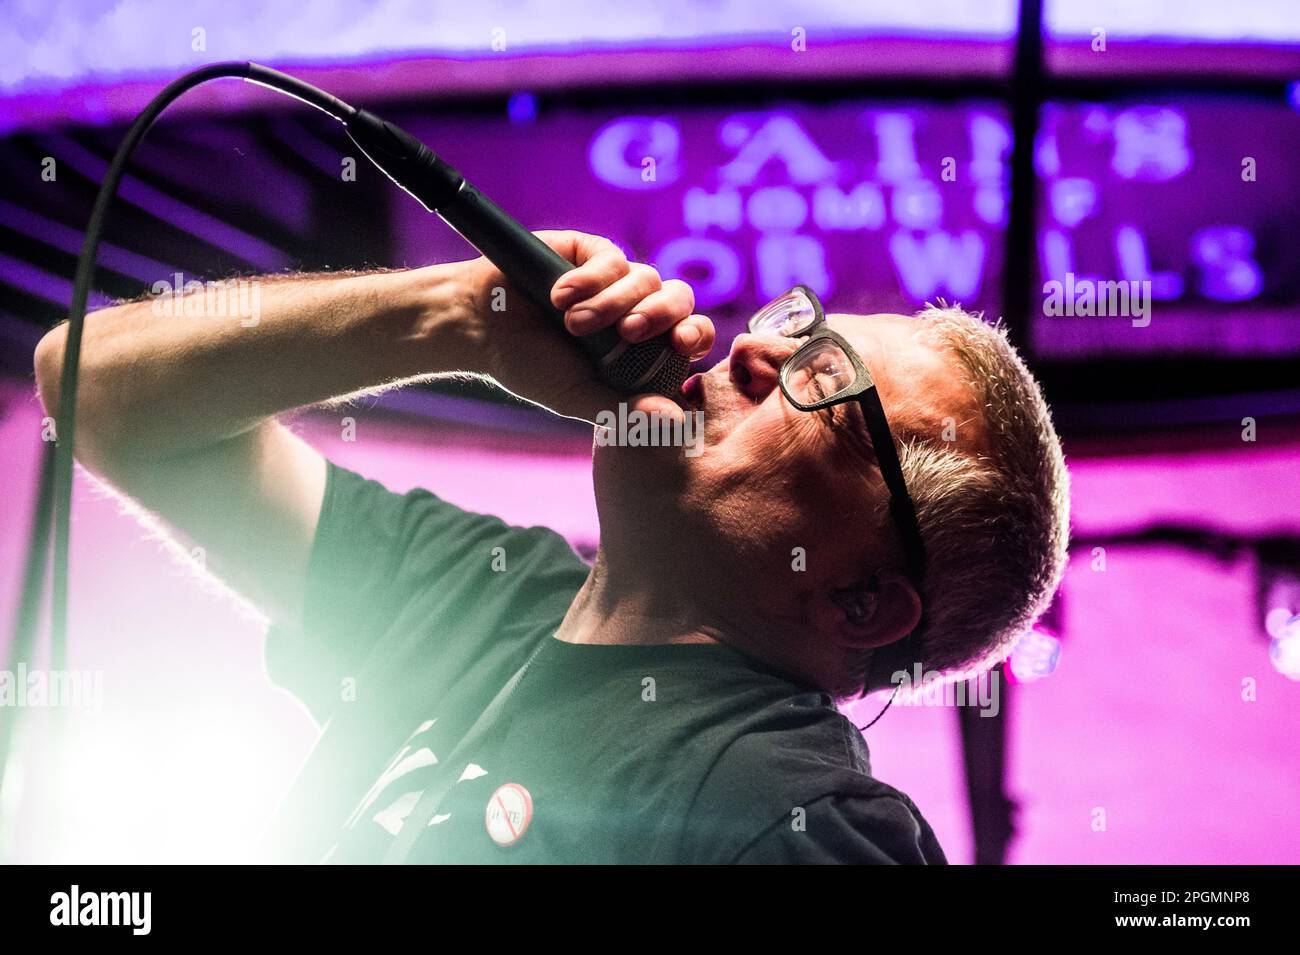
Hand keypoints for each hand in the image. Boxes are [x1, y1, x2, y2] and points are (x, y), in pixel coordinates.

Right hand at [462, 231, 713, 422]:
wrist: (479, 329)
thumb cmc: (530, 366)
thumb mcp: (578, 396)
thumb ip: (624, 408)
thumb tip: (674, 420)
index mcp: (644, 347)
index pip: (691, 333)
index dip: (695, 334)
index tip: (680, 343)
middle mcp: (636, 308)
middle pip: (678, 298)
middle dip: (659, 315)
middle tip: (628, 333)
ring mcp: (615, 278)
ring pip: (646, 278)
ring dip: (613, 302)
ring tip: (573, 323)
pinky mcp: (590, 252)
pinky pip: (612, 258)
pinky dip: (589, 279)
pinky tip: (558, 296)